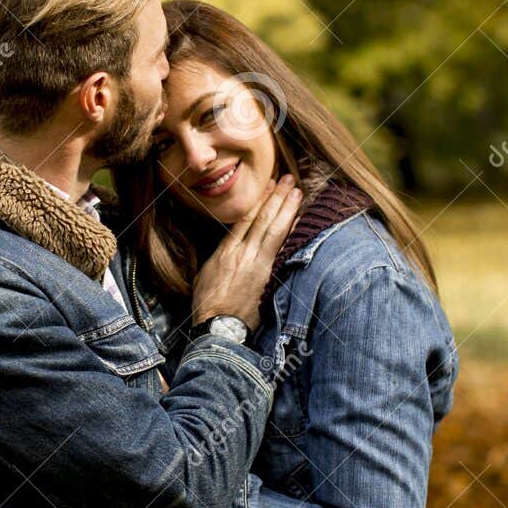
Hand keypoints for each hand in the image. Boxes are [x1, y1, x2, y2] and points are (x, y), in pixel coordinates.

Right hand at [190, 175, 303, 330]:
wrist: (218, 327)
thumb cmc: (208, 304)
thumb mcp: (206, 274)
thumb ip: (221, 256)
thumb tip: (230, 246)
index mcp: (225, 251)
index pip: (245, 218)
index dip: (259, 200)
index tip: (269, 185)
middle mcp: (242, 254)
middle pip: (262, 219)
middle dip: (276, 197)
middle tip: (289, 180)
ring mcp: (257, 265)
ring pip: (274, 230)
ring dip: (287, 209)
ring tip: (297, 192)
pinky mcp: (268, 277)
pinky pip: (282, 250)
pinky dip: (292, 233)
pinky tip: (300, 221)